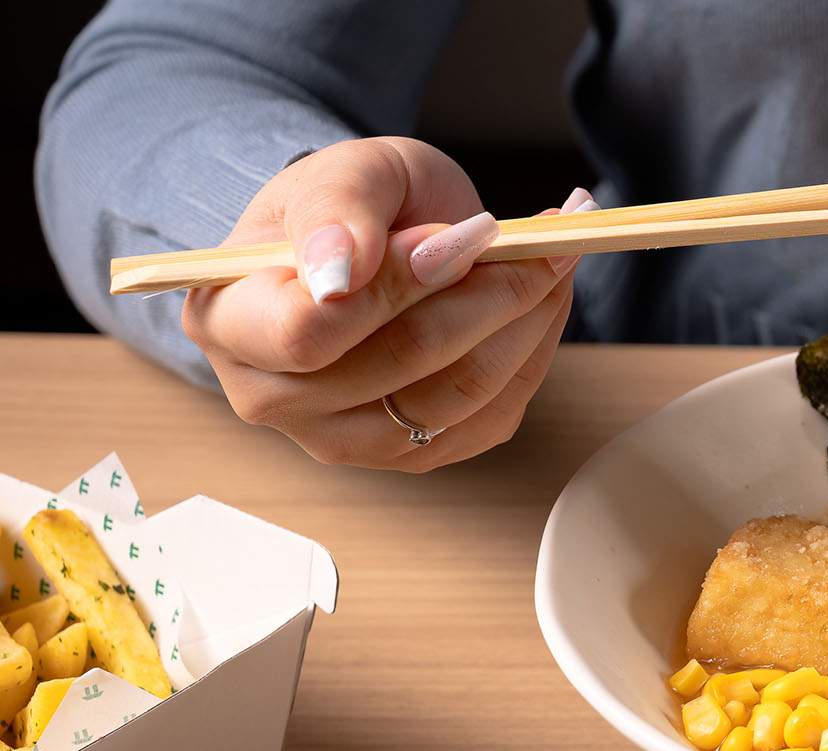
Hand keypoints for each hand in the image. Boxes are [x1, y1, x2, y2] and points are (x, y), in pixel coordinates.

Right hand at [182, 136, 594, 469]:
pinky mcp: (412, 455)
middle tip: (542, 238)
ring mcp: (342, 439)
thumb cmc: (348, 205)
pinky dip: (534, 352)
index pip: (308, 333)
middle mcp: (271, 396)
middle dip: (489, 292)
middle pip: (401, 364)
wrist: (375, 242)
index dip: (397, 286)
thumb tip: (339, 274)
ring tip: (552, 259)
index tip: (463, 233)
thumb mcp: (342, 172)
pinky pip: (492, 416)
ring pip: (458, 395)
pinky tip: (544, 300)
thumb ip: (336, 209)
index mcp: (228, 321)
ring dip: (525, 321)